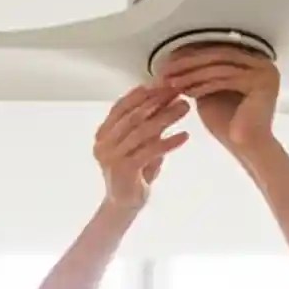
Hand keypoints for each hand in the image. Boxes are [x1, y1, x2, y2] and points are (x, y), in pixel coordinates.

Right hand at [93, 84, 190, 208]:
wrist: (124, 204)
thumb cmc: (134, 172)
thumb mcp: (140, 144)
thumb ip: (147, 125)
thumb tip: (168, 98)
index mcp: (103, 133)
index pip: (121, 107)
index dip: (142, 94)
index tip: (162, 84)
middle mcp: (104, 143)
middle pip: (133, 116)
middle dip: (157, 101)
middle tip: (178, 92)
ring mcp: (112, 157)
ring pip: (142, 131)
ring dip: (166, 117)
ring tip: (185, 108)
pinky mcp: (124, 170)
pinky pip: (149, 151)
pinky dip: (168, 142)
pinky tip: (185, 136)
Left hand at [157, 44, 279, 156]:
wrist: (248, 149)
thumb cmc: (229, 125)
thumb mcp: (211, 92)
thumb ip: (202, 74)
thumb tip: (176, 56)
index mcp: (254, 62)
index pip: (217, 52)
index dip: (191, 56)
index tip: (167, 62)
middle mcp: (264, 63)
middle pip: (218, 56)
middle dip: (188, 63)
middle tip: (165, 69)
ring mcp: (265, 72)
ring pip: (219, 68)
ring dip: (191, 74)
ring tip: (171, 82)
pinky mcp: (261, 82)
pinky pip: (225, 79)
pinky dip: (203, 85)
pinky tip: (186, 91)